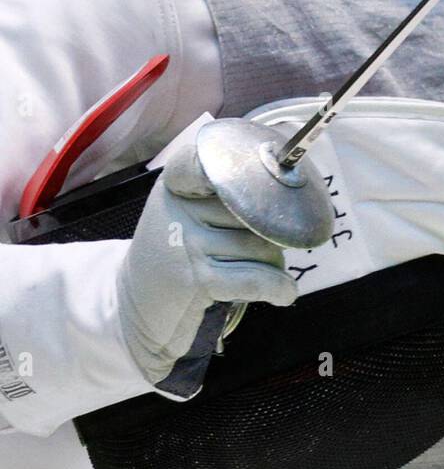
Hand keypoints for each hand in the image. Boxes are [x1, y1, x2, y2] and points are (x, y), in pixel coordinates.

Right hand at [117, 141, 298, 399]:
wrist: (132, 309)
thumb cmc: (172, 258)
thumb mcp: (184, 215)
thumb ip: (222, 198)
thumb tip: (287, 196)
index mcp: (175, 186)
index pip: (213, 159)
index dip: (245, 167)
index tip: (265, 183)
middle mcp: (178, 208)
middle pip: (254, 208)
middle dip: (273, 229)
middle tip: (273, 244)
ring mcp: (186, 244)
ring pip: (261, 244)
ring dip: (276, 263)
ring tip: (270, 272)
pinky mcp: (197, 280)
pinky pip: (257, 278)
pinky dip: (279, 287)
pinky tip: (284, 293)